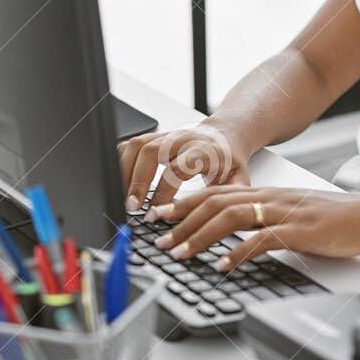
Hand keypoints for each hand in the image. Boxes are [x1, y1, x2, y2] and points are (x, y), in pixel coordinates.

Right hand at [118, 121, 252, 210]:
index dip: (162, 191)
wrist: (227, 135)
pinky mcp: (156, 136)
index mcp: (204, 151)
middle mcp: (183, 139)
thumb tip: (212, 224)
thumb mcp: (238, 181)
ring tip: (122, 196)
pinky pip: (133, 144)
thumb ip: (226, 200)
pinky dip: (122, 161)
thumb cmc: (230, 161)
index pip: (177, 168)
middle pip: (151, 151)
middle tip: (131, 206)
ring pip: (138, 144)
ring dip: (125, 170)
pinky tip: (120, 181)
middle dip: (137, 180)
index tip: (153, 213)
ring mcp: (167, 135)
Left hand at [144, 185, 359, 270]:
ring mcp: (283, 213)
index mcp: (267, 193)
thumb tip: (237, 239)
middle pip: (215, 203)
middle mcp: (270, 198)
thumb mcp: (293, 215)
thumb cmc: (336, 219)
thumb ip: (266, 221)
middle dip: (182, 221)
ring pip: (230, 218)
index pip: (217, 193)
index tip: (162, 216)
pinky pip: (260, 240)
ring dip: (200, 237)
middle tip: (159, 238)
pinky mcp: (298, 230)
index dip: (185, 203)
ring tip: (180, 253)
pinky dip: (236, 253)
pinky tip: (222, 265)